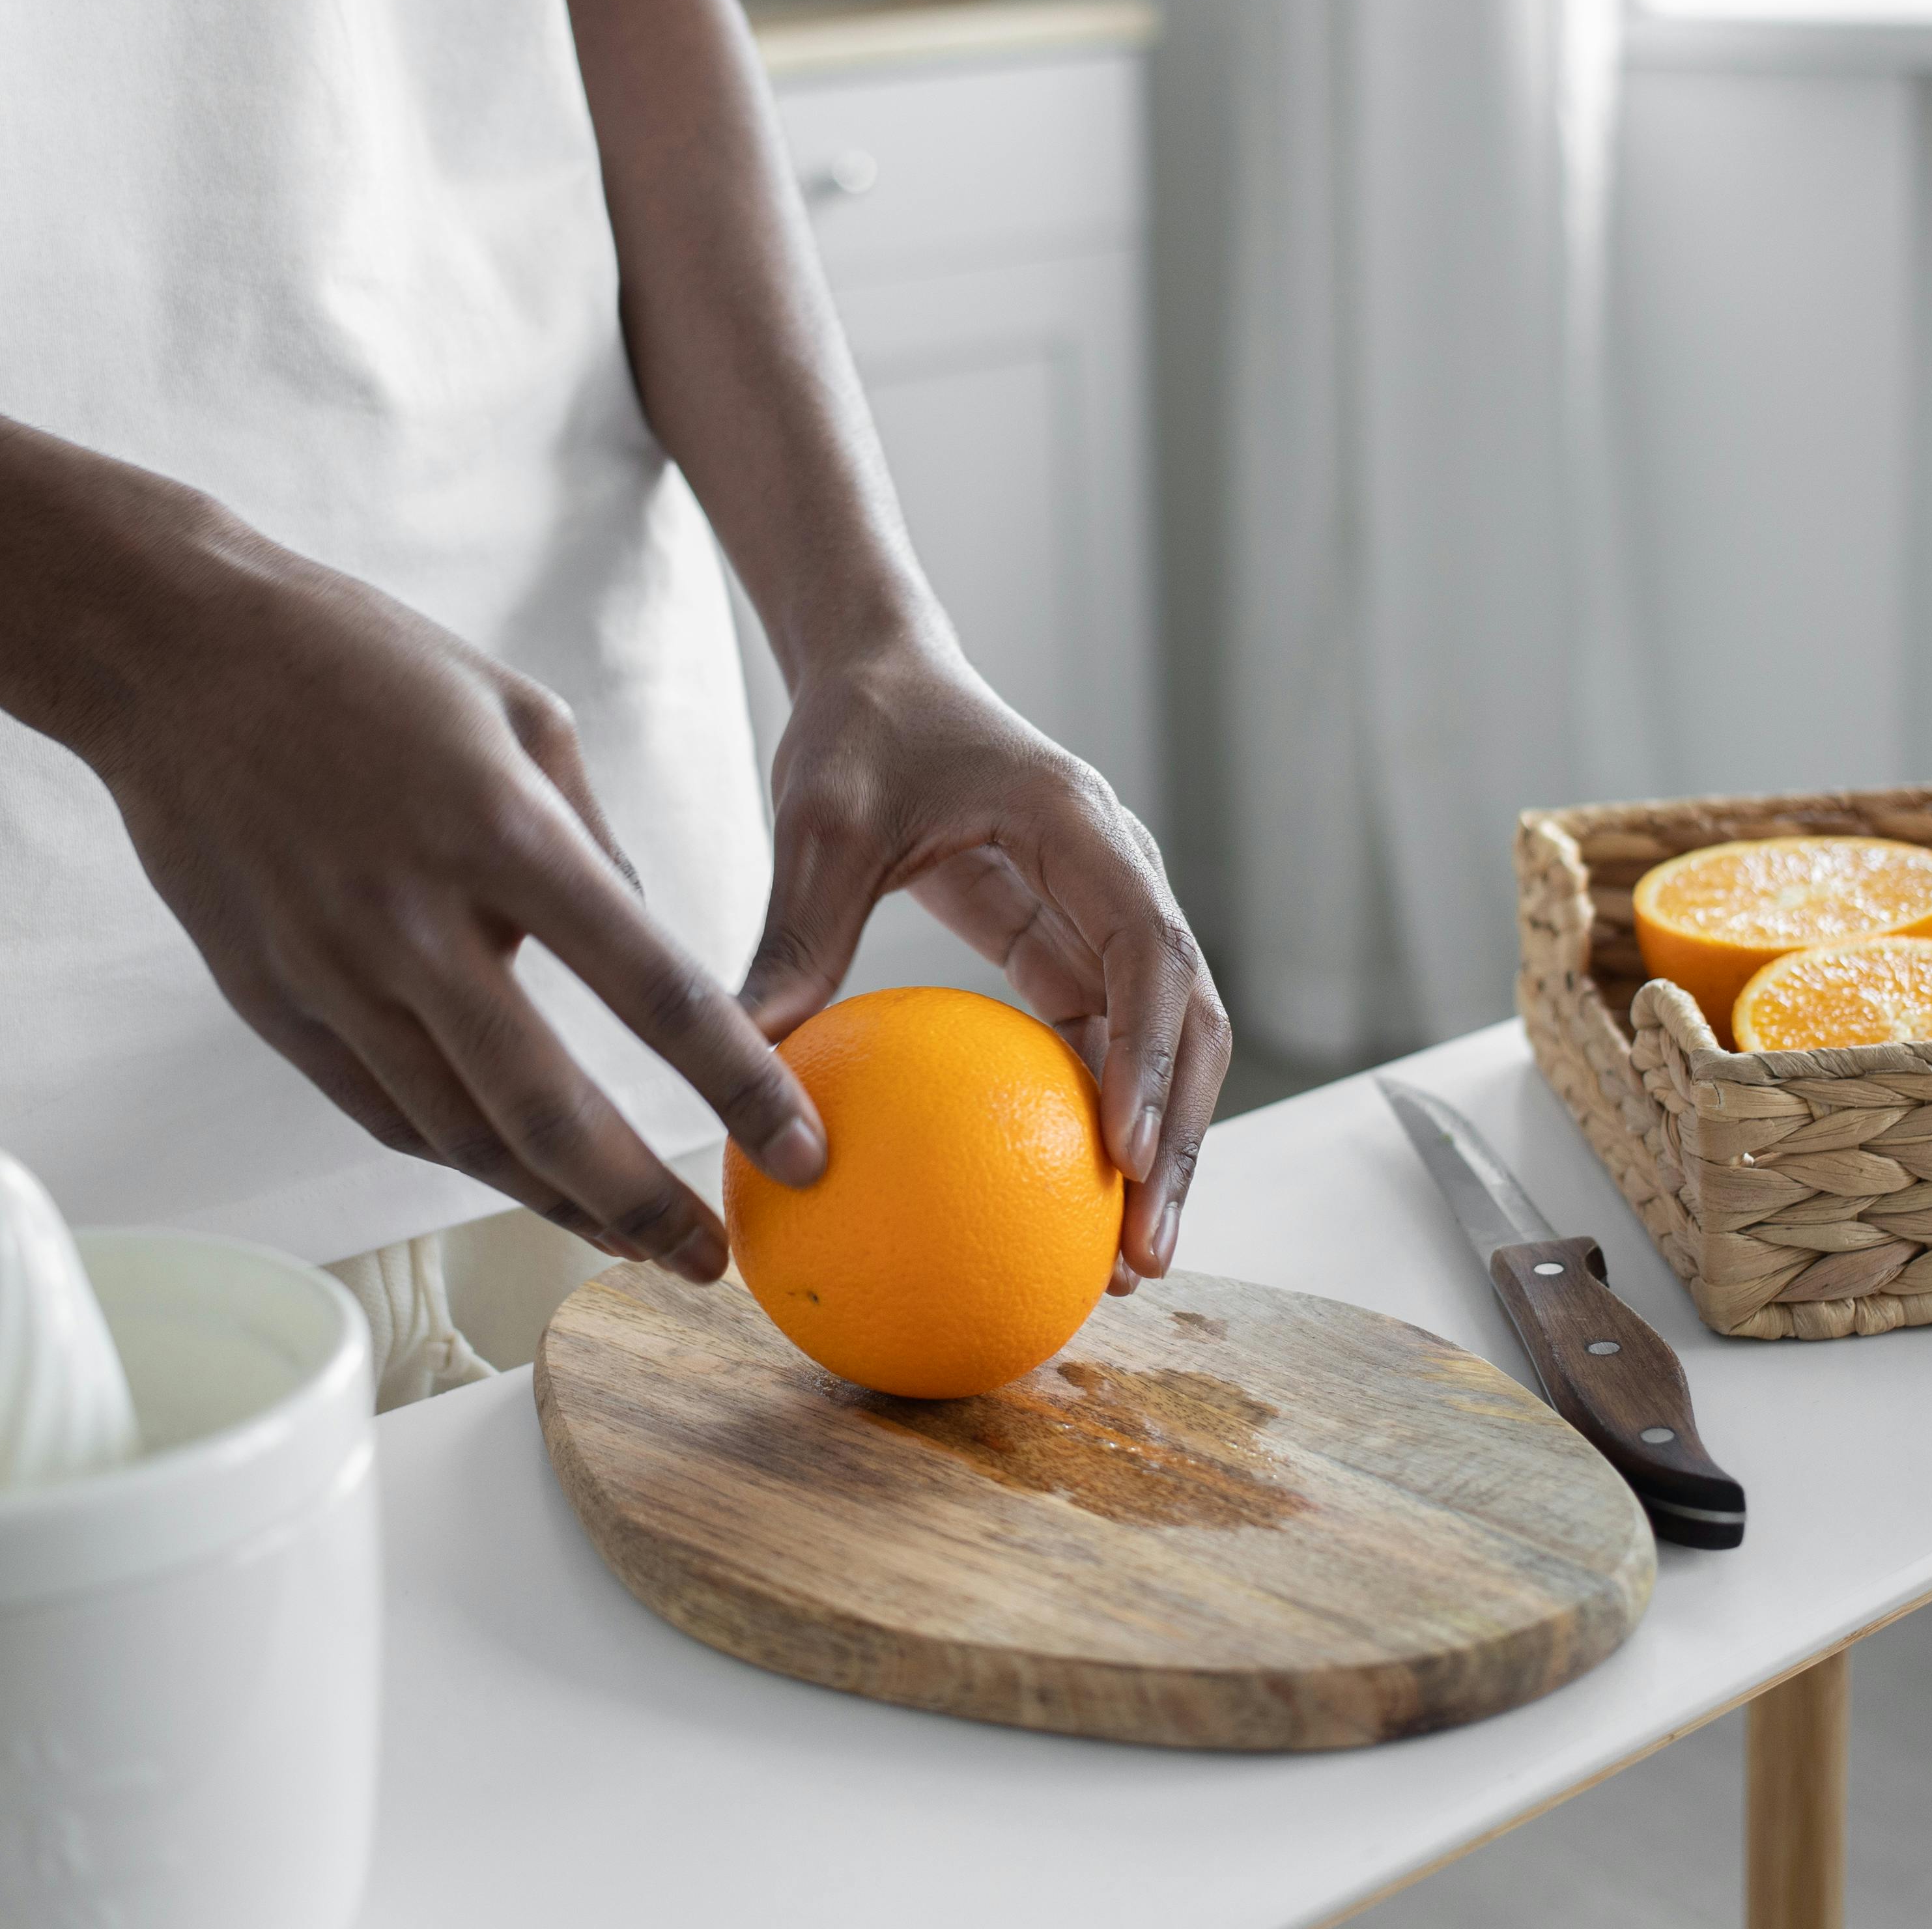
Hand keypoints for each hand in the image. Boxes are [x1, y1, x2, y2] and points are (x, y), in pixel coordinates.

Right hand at [71, 537, 825, 1279]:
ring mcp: (332, 972)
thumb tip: (648, 950)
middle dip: (642, 1204)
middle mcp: (415, 922)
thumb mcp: (522, 715)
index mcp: (504, 835)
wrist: (174, 657)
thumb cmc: (366, 662)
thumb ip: (594, 844)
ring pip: (460, 1134)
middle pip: (547, 1110)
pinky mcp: (272, 1001)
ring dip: (555, 1202)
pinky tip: (519, 1181)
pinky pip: (383, 1110)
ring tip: (631, 1243)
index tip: (800, 1147)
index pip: (652, 990)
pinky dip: (461, 1156)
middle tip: (712, 1262)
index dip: (738, 1084)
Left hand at [736, 640, 1231, 1288]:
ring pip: (1165, 1042)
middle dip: (1183, 1140)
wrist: (881, 667)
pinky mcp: (1068, 943)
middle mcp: (1120, 873)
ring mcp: (1104, 911)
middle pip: (1190, 1018)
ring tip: (1123, 1263)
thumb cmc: (856, 730)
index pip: (1146, 952)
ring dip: (1158, 1147)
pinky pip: (1100, 1040)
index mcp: (1084, 830)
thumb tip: (741, 1064)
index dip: (1150, 1057)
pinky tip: (1058, 1203)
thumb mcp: (819, 822)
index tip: (1126, 1154)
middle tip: (1143, 1254)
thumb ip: (796, 933)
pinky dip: (1098, 1119)